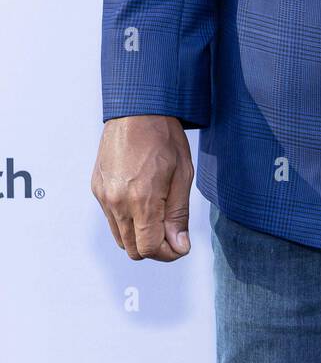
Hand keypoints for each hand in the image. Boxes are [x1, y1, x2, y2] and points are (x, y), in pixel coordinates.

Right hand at [91, 116, 193, 261]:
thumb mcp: (182, 174)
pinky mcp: (96, 188)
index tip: (179, 246)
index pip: (149, 248)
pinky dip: (126, 220)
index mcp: (141, 199)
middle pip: (132, 249)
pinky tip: (142, 202)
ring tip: (158, 216)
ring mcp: (103, 196)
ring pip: (120, 236)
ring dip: (139, 235)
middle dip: (154, 247)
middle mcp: (117, 201)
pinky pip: (111, 218)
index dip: (167, 253)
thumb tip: (179, 245)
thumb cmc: (162, 135)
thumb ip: (179, 214)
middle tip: (172, 234)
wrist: (137, 109)